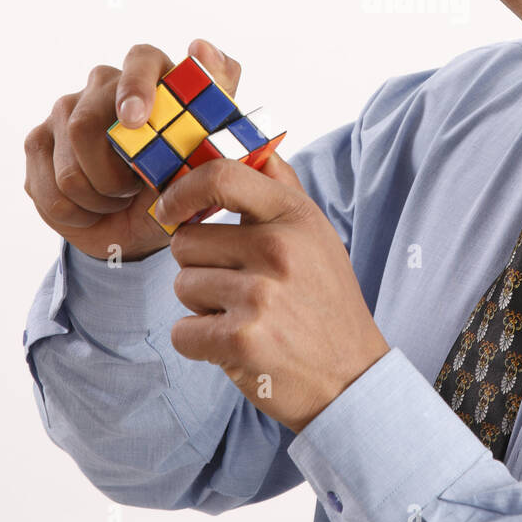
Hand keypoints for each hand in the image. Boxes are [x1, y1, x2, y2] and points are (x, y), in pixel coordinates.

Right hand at [23, 39, 241, 261]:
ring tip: (118, 197)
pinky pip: (51, 189)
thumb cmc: (178, 178)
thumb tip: (202, 47)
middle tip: (136, 189)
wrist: (140, 221)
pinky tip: (92, 205)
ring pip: (69, 169)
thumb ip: (217, 94)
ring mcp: (66, 109)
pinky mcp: (38, 140)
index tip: (135, 122)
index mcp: (152, 73)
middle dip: (115, 177)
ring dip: (99, 199)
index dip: (135, 88)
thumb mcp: (208, 147)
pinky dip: (77, 212)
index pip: (141, 60)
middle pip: (86, 126)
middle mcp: (104, 83)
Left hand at [160, 148, 390, 433]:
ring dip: (202, 307)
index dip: (182, 190)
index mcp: (294, 216)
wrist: (352, 378)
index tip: (169, 208)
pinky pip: (183, 331)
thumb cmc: (327, 303)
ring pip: (183, 286)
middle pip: (186, 241)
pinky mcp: (241, 339)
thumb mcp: (317, 235)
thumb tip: (252, 143)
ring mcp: (260, 294)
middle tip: (237, 289)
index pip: (221, 177)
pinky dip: (199, 344)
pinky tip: (234, 346)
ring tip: (245, 317)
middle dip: (199, 267)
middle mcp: (278, 249)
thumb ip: (281, 188)